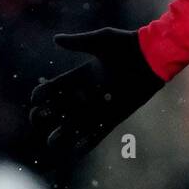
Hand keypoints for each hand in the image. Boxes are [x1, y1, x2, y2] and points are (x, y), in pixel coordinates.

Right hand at [29, 28, 164, 161]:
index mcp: (82, 76)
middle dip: (47, 115)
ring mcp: (100, 106)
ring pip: (76, 124)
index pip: (56, 87)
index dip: (43, 93)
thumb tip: (55, 39)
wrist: (152, 57)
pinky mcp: (114, 116)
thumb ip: (78, 42)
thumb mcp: (101, 41)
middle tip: (37, 118)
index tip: (36, 98)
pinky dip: (87, 142)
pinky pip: (98, 133)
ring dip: (64, 133)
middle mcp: (88, 93)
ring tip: (52, 141)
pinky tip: (75, 150)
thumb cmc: (127, 45)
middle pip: (61, 108)